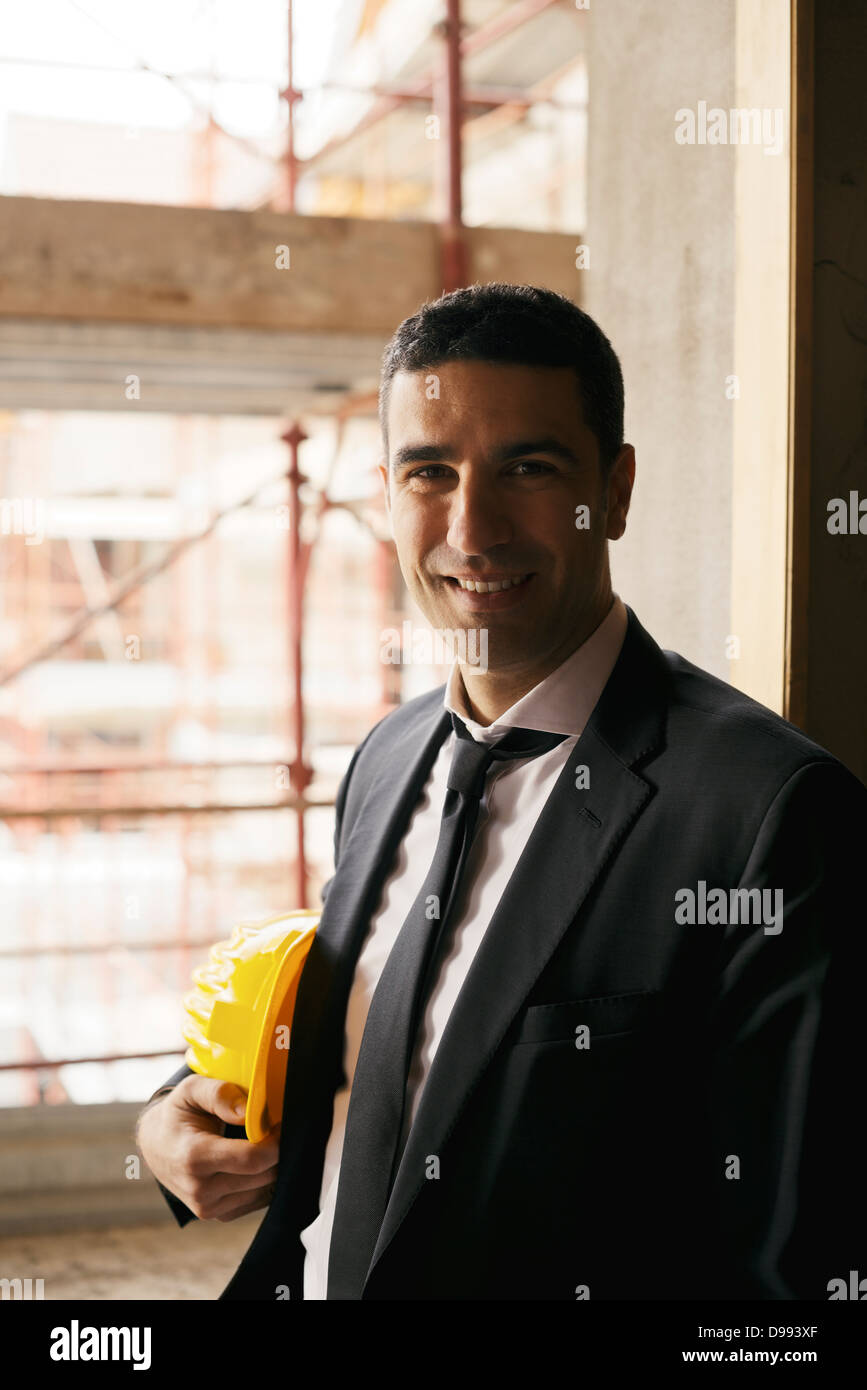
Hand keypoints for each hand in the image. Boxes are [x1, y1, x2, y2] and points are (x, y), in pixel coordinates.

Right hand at [136, 1075, 279, 1221]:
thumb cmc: (178, 1113)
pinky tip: (255, 1161)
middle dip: (278, 1152)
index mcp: (193, 1157)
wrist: (155, 1145)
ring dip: (272, 1166)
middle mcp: (199, 1189)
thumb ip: (219, 1093)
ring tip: (263, 1143)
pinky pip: (257, 1200)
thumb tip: (247, 1112)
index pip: (251, 1159)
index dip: (276, 1142)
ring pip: (264, 1189)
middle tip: (276, 1130)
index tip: (282, 1124)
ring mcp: (208, 1207)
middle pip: (263, 1175)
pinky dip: (263, 1181)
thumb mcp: (191, 1089)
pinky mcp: (217, 1216)